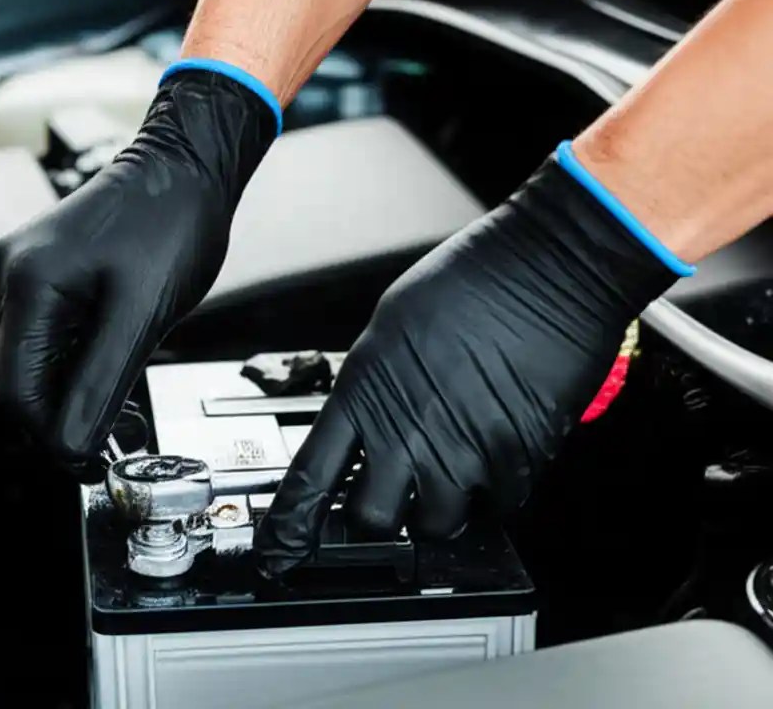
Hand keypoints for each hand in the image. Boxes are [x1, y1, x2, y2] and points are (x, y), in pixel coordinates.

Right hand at [0, 70, 275, 477]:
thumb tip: (72, 446)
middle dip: (63, 417)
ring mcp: (29, 272)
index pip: (15, 393)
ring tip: (125, 409)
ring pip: (38, 363)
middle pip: (21, 381)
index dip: (51, 437)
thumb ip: (100, 384)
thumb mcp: (142, 314)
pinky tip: (115, 370)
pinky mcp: (50, 273)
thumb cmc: (173, 220)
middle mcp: (15, 276)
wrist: (189, 163)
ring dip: (75, 393)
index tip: (90, 461)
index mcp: (28, 284)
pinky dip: (80, 364)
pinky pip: (53, 337)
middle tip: (116, 438)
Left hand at [254, 157, 679, 575]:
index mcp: (364, 394)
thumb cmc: (469, 282)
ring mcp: (464, 451)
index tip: (279, 554)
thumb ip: (372, 388)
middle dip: (377, 517)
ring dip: (440, 507)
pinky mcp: (516, 459)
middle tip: (392, 494)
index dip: (289, 528)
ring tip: (452, 465)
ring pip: (435, 524)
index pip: (310, 480)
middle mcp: (408, 431)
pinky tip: (496, 450)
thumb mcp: (388, 330)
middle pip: (371, 521)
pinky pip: (499, 505)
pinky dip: (495, 491)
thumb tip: (366, 420)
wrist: (546, 270)